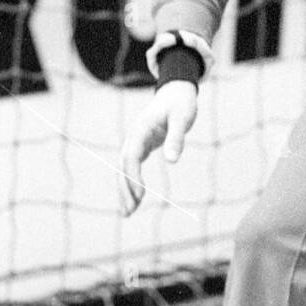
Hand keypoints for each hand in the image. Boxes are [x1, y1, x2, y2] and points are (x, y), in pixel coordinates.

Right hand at [117, 80, 197, 216]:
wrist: (175, 91)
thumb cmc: (181, 103)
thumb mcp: (182, 118)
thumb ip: (176, 138)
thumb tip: (172, 162)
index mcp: (141, 129)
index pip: (131, 156)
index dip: (134, 176)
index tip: (140, 195)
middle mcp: (134, 136)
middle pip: (123, 166)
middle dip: (125, 189)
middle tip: (130, 212)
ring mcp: (135, 141)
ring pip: (124, 168)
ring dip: (124, 190)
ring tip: (128, 213)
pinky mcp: (141, 146)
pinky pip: (131, 167)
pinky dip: (131, 183)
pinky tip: (134, 199)